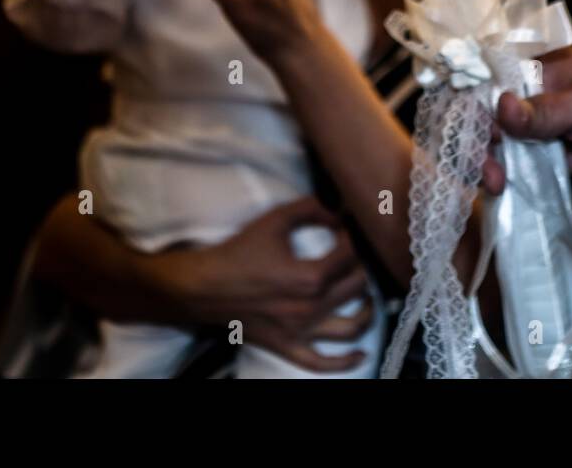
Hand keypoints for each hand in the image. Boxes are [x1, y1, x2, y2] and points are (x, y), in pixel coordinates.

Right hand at [164, 197, 374, 372]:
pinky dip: (346, 362)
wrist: (204, 286)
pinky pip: (322, 363)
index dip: (355, 237)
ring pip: (352, 328)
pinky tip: (360, 354)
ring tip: (367, 299)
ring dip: (367, 311)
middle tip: (356, 257)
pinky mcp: (288, 347)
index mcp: (311, 276)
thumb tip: (340, 208)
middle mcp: (311, 307)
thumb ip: (313, 208)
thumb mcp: (276, 220)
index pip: (352, 255)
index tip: (348, 230)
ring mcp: (300, 331)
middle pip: (358, 287)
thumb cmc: (239, 253)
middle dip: (363, 267)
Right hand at [482, 45, 571, 193]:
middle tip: (491, 173)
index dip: (477, 112)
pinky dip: (501, 174)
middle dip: (480, 146)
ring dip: (488, 165)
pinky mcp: (534, 150)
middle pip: (484, 119)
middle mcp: (518, 99)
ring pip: (493, 144)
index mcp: (526, 73)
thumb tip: (501, 106)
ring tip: (495, 184)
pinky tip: (497, 187)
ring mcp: (525, 127)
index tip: (485, 139)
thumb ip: (545, 109)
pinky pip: (511, 161)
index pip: (486, 88)